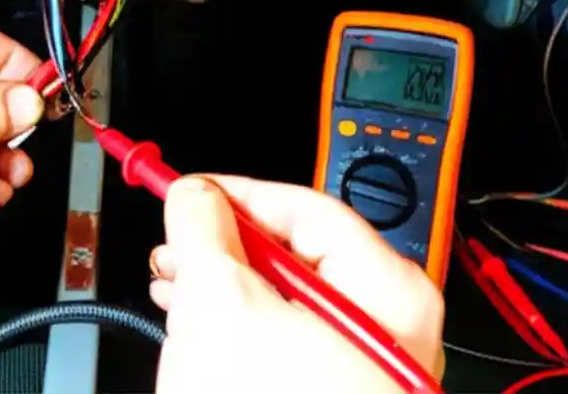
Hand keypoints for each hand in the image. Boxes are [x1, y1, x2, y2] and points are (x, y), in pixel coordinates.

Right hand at [148, 176, 444, 393]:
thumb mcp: (220, 304)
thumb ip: (205, 233)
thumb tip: (197, 197)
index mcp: (391, 297)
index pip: (310, 210)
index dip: (237, 194)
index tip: (189, 191)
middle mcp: (392, 337)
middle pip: (300, 257)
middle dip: (225, 245)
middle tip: (177, 240)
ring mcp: (365, 378)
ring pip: (288, 303)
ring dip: (223, 286)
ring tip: (175, 288)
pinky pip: (287, 345)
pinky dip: (239, 329)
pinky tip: (197, 330)